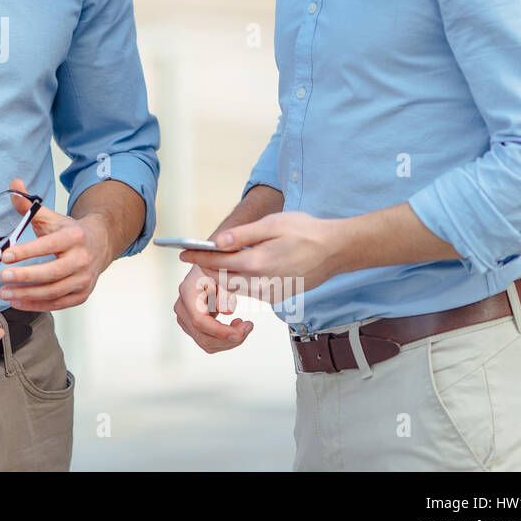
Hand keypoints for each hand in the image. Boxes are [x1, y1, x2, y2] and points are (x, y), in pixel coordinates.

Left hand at [0, 178, 112, 311]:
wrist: (99, 244)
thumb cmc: (70, 232)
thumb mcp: (51, 217)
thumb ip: (28, 205)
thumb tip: (14, 184)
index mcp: (74, 236)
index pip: (48, 245)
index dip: (26, 252)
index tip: (5, 256)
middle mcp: (82, 259)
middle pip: (52, 272)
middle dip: (25, 276)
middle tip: (3, 276)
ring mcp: (84, 279)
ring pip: (54, 291)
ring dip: (27, 294)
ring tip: (5, 292)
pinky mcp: (82, 294)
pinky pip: (58, 303)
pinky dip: (37, 305)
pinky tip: (18, 301)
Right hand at [173, 263, 253, 352]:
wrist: (211, 269)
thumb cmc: (219, 268)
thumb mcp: (225, 273)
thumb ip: (226, 290)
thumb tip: (227, 311)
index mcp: (187, 291)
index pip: (200, 321)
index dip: (220, 331)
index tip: (240, 332)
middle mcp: (181, 306)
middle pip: (203, 336)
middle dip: (229, 338)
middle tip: (249, 326)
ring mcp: (184, 318)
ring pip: (206, 343)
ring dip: (229, 341)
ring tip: (243, 326)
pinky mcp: (190, 325)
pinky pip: (207, 342)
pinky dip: (224, 340)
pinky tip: (234, 326)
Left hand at [178, 211, 347, 296]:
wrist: (337, 250)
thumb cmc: (306, 231)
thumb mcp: (273, 224)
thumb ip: (243, 235)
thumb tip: (217, 241)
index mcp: (258, 263)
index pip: (218, 263)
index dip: (198, 258)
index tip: (182, 254)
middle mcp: (263, 283)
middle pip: (223, 279)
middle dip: (207, 269)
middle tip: (193, 258)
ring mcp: (272, 293)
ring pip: (237, 287)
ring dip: (222, 277)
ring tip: (211, 264)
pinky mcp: (280, 296)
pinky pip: (252, 291)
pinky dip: (240, 282)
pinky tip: (238, 270)